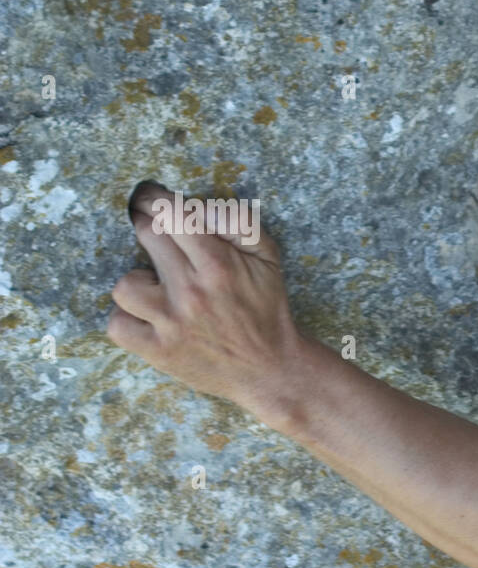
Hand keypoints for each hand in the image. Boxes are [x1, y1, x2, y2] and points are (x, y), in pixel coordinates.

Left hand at [107, 182, 306, 420]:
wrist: (270, 369)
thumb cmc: (266, 309)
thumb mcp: (269, 259)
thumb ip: (239, 223)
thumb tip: (201, 207)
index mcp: (219, 264)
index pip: (171, 213)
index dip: (154, 199)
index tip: (150, 198)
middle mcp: (191, 291)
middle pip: (146, 236)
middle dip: (151, 232)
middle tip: (162, 241)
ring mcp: (171, 323)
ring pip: (125, 283)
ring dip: (139, 282)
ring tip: (159, 290)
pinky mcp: (158, 351)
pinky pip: (118, 325)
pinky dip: (129, 320)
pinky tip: (150, 319)